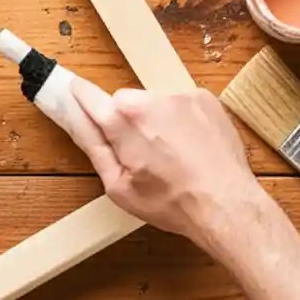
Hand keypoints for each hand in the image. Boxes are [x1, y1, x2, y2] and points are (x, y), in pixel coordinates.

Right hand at [67, 83, 263, 247]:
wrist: (226, 204)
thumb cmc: (172, 202)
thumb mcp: (118, 186)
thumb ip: (93, 146)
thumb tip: (73, 118)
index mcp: (123, 121)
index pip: (88, 95)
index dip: (79, 97)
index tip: (74, 94)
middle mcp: (150, 99)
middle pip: (124, 101)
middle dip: (126, 120)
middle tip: (140, 152)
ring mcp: (180, 96)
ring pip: (154, 101)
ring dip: (156, 119)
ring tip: (172, 153)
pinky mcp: (203, 97)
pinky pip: (180, 102)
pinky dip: (181, 119)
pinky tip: (191, 145)